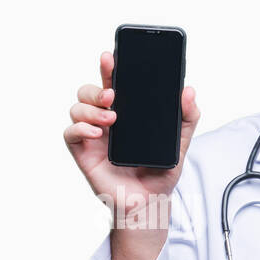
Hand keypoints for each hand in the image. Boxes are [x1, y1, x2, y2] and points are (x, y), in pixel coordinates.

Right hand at [64, 48, 199, 230]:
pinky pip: (70, 133)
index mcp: (126, 113)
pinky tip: (97, 134)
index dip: (109, 68)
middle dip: (97, 88)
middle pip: (89, 92)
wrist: (150, 202)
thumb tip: (188, 91)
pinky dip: (81, 129)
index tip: (111, 57)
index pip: (114, 84)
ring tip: (111, 120)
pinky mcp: (83, 152)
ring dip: (91, 110)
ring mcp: (93, 135)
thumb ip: (187, 118)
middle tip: (112, 96)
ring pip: (78, 108)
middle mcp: (106, 120)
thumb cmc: (160, 172)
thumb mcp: (179, 143)